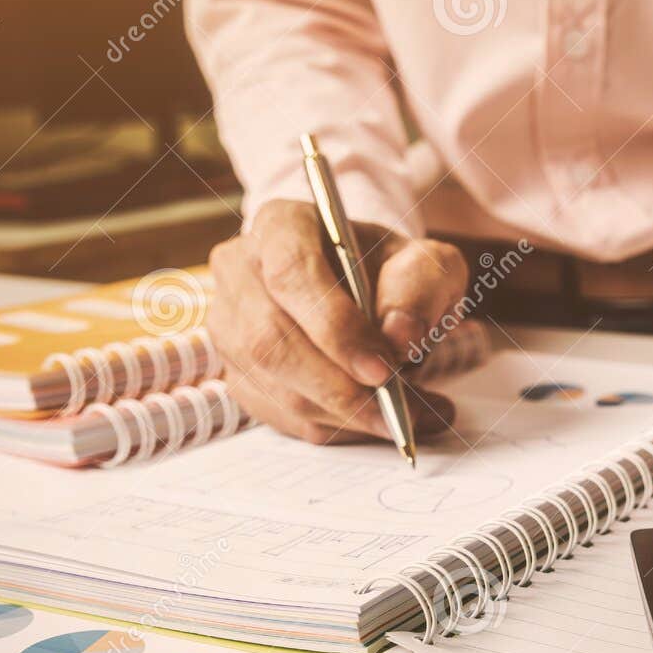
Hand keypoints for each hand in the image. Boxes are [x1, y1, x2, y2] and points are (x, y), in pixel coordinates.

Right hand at [207, 199, 467, 443]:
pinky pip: (277, 414)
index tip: (382, 369)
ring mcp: (227, 324)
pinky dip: (331, 427)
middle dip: (338, 387)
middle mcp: (239, 270)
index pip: (291, 273)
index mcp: (281, 225)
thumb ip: (421, 288)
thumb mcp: (425, 264)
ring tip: (403, 420)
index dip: (334, 327)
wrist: (366, 289)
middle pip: (271, 339)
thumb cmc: (392, 273)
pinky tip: (374, 424)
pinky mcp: (235, 371)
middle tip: (395, 411)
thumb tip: (400, 336)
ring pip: (273, 384)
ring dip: (341, 414)